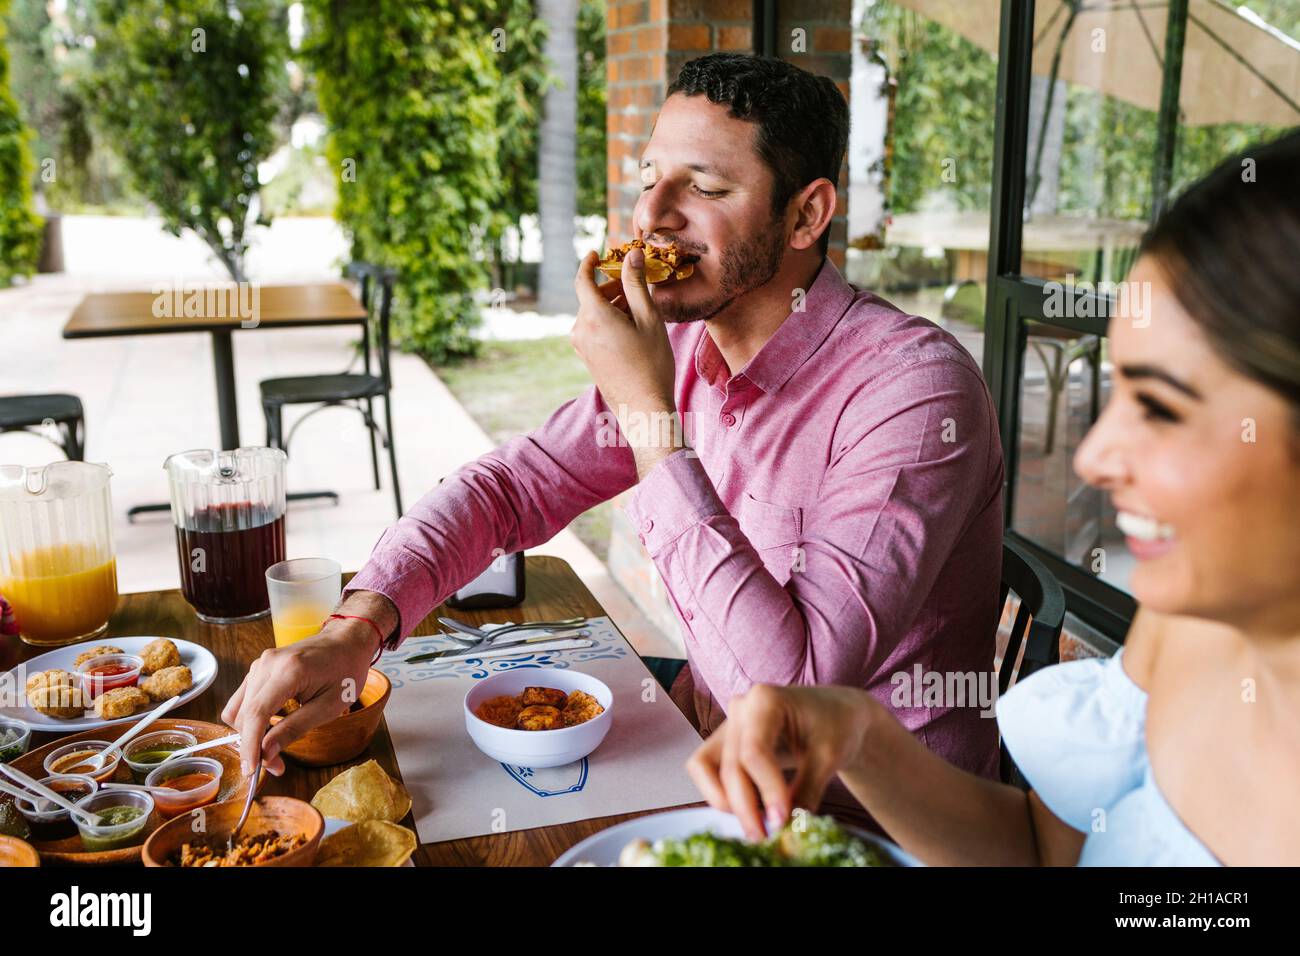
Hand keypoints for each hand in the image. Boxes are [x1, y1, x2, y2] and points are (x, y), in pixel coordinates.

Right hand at [221, 615, 381, 775]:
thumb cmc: (345, 671)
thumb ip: (294, 728)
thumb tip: (265, 753)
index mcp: (289, 670)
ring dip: (250, 733)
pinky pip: (243, 700)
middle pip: (243, 714)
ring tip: (273, 749)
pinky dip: (251, 720)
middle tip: (276, 765)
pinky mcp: (258, 669)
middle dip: (254, 745)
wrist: (347, 641)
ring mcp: (260, 664)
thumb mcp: (329, 706)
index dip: (250, 746)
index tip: (251, 771)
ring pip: (237, 709)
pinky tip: (270, 729)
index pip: (256, 713)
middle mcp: (267, 664)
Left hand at [571, 247, 682, 477]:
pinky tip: (632, 329)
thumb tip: (632, 255)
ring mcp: (581, 346)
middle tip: (638, 285)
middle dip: (613, 288)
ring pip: (594, 314)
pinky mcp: (586, 358)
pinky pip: (594, 330)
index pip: (583, 280)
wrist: (643, 407)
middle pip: (592, 298)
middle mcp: (580, 330)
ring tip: (641, 312)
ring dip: (614, 306)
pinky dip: (609, 322)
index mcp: (593, 316)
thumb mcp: (649, 318)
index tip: (596, 253)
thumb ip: (637, 284)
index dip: (589, 263)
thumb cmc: (651, 363)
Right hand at [685, 684, 879, 840]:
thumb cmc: (836, 726)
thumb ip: (806, 791)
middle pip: (731, 765)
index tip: (782, 820)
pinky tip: (751, 810)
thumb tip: (788, 828)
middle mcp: (740, 708)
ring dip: (727, 801)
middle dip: (746, 807)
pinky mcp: (725, 742)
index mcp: (765, 700)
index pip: (754, 752)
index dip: (766, 790)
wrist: (836, 715)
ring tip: (758, 825)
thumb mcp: (829, 757)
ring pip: (707, 768)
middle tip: (766, 836)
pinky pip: (707, 770)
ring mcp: (729, 724)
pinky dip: (722, 794)